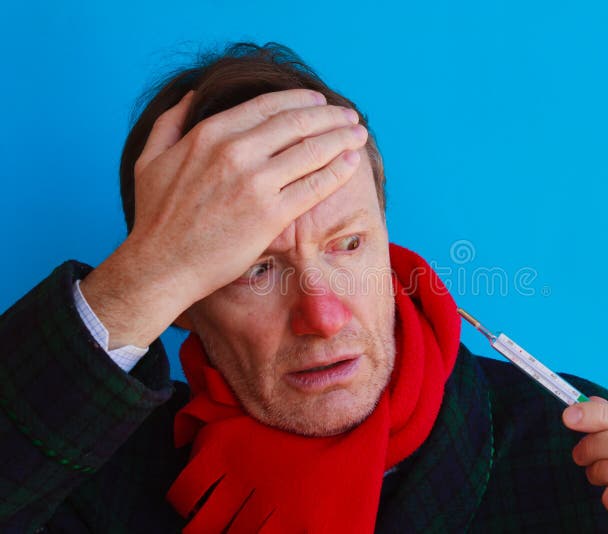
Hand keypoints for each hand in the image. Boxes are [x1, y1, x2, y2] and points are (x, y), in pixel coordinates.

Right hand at [82, 89, 366, 347]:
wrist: (161, 266)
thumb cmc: (155, 217)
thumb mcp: (150, 158)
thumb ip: (170, 122)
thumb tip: (191, 95)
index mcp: (210, 134)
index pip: (268, 107)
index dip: (300, 101)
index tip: (319, 101)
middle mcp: (236, 153)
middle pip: (297, 124)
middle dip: (330, 117)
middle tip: (350, 117)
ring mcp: (256, 184)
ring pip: (312, 151)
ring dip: (342, 139)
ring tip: (359, 135)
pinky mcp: (271, 215)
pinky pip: (315, 187)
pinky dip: (338, 171)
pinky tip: (353, 163)